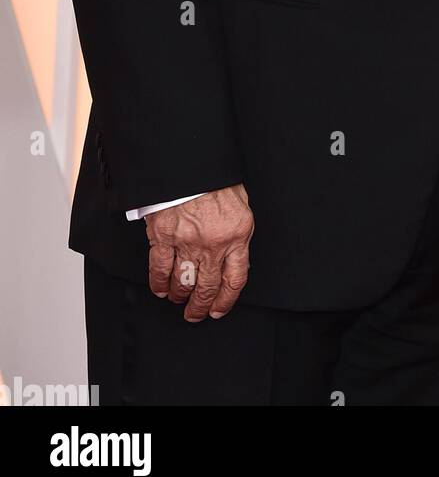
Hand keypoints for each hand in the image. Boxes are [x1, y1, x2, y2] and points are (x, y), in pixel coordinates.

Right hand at [145, 184, 253, 321]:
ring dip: (180, 296)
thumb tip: (234, 254)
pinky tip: (160, 289)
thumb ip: (237, 232)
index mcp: (237, 235)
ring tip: (178, 300)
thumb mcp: (241, 204)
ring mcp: (188, 242)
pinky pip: (160, 269)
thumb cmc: (217, 179)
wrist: (193, 162)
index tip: (219, 309)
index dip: (226, 300)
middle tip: (196, 314)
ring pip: (184, 282)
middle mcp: (214, 244)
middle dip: (201, 306)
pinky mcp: (164, 237)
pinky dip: (159, 283)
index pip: (235, 279)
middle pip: (208, 286)